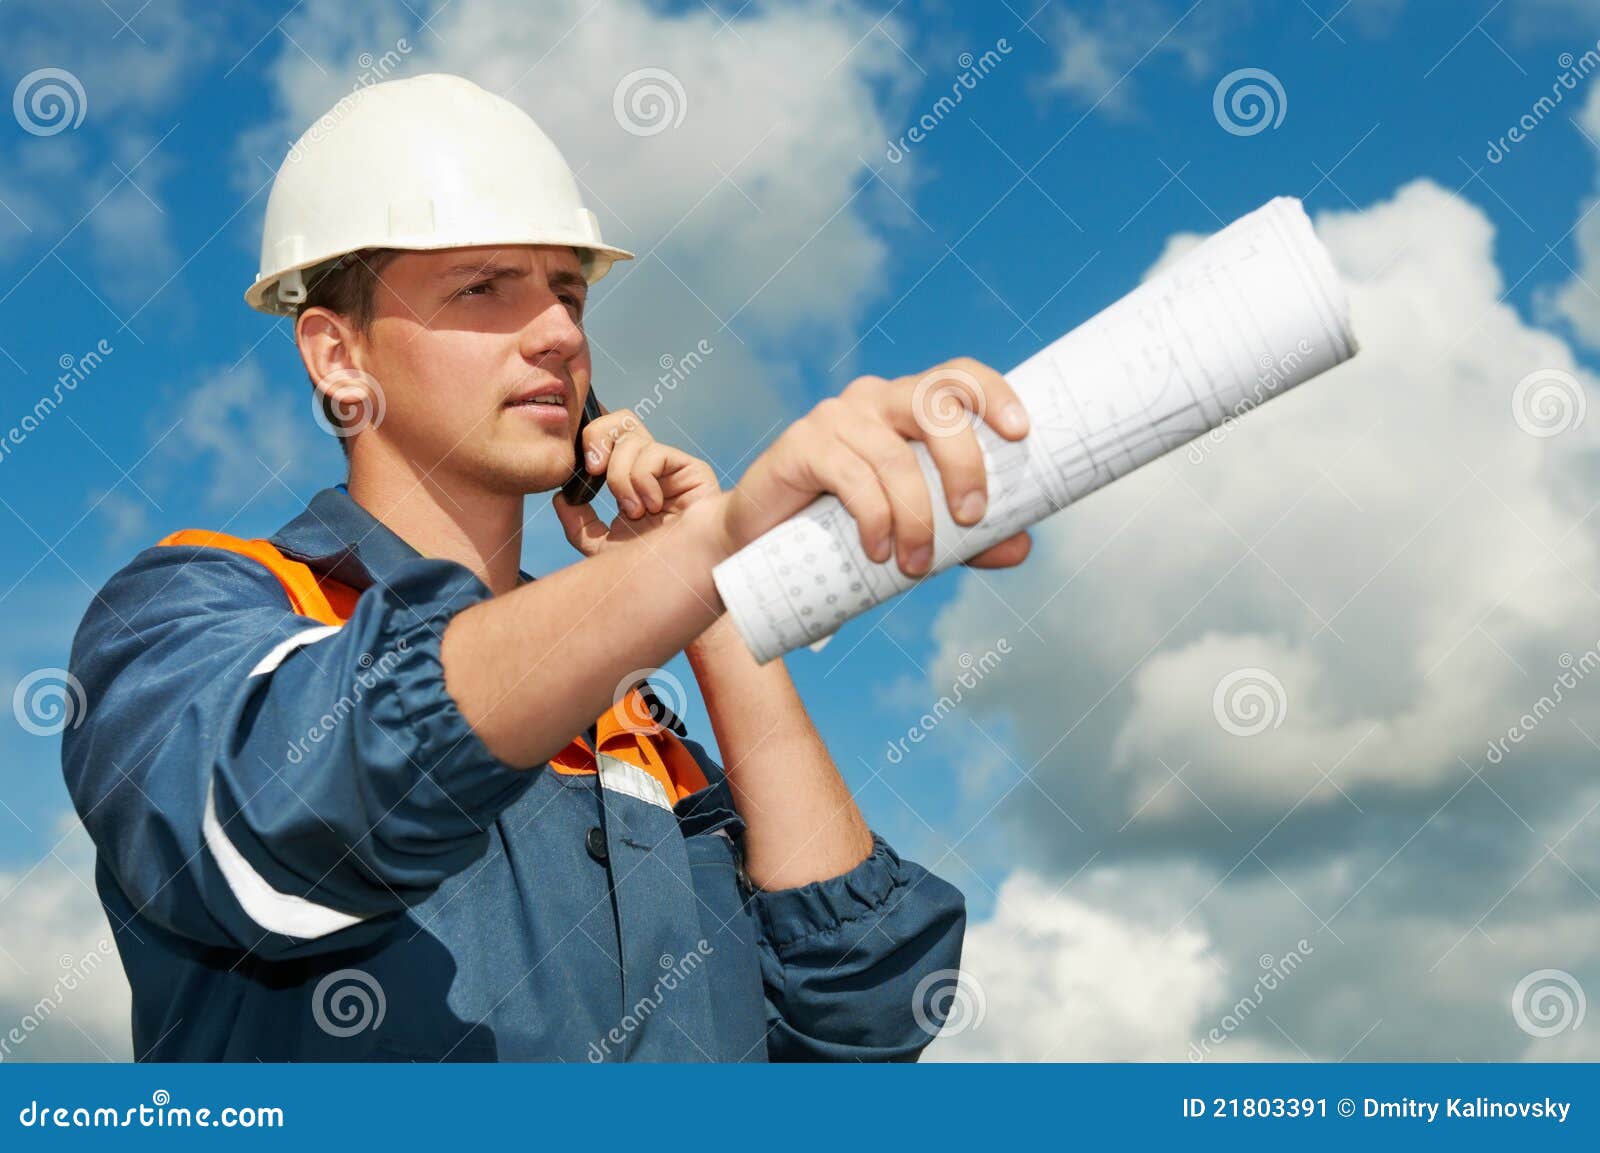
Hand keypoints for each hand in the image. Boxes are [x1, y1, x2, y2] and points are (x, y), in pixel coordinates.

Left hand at [552, 405, 720, 556]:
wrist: (677, 579)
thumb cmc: (647, 567)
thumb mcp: (601, 548)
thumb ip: (579, 525)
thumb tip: (562, 498)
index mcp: (630, 479)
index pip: (607, 436)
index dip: (589, 442)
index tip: (582, 472)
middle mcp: (651, 468)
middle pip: (620, 420)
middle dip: (597, 438)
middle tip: (594, 470)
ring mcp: (672, 467)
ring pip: (631, 438)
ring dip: (621, 477)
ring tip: (633, 510)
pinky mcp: (693, 470)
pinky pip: (654, 453)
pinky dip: (643, 480)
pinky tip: (652, 506)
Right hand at [711, 358, 1033, 574]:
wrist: (764, 543)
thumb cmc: (850, 526)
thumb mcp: (920, 531)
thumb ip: (970, 538)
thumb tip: (1022, 547)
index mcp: (910, 405)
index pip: (957, 377)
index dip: (992, 393)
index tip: (1020, 433)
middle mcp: (875, 399)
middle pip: (934, 407)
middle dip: (963, 462)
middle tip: (972, 518)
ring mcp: (836, 417)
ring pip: (894, 456)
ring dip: (916, 516)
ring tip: (917, 565)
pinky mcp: (802, 444)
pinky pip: (851, 476)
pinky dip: (874, 519)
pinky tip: (877, 551)